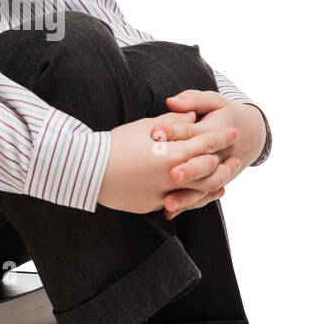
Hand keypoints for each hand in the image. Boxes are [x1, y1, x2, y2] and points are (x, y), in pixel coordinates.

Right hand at [96, 115, 239, 215]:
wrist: (87, 171)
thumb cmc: (115, 144)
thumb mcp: (144, 127)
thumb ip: (173, 123)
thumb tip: (192, 118)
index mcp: (172, 153)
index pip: (206, 144)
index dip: (222, 137)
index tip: (233, 132)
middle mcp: (172, 176)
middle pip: (209, 171)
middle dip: (224, 164)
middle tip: (235, 159)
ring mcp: (163, 193)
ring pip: (199, 192)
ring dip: (215, 185)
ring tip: (224, 180)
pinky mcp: (152, 205)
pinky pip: (180, 203)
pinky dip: (195, 198)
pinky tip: (201, 195)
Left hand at [160, 89, 266, 216]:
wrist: (251, 133)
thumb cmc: (226, 114)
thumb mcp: (214, 101)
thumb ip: (193, 100)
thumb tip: (171, 101)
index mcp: (215, 131)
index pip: (193, 132)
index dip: (173, 131)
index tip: (154, 132)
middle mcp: (219, 154)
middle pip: (202, 164)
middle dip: (188, 170)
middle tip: (171, 174)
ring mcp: (219, 172)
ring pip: (204, 186)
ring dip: (186, 196)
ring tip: (167, 203)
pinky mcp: (215, 182)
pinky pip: (202, 196)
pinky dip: (187, 204)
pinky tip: (169, 211)